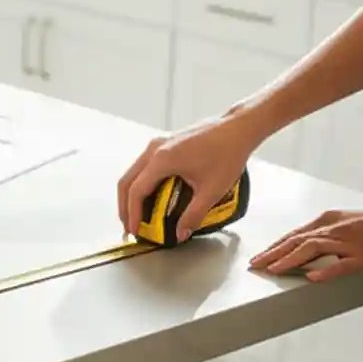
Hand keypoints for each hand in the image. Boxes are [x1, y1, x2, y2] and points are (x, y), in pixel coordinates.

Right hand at [117, 112, 263, 241]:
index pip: (136, 191)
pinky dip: (140, 183)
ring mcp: (158, 144)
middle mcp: (154, 149)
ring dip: (131, 194)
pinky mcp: (164, 143)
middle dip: (125, 206)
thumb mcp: (212, 190)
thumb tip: (180, 233)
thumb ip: (194, 214)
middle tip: (130, 225)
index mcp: (162, 160)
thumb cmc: (227, 153)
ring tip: (136, 213)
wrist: (237, 128)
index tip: (134, 230)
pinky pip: (143, 165)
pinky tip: (150, 195)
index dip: (133, 214)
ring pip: (133, 172)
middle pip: (126, 181)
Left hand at [250, 204, 362, 280]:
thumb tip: (310, 243)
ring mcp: (350, 241)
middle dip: (273, 254)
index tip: (260, 256)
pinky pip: (343, 264)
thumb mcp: (350, 222)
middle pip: (297, 240)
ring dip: (289, 260)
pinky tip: (312, 278)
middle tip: (255, 265)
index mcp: (330, 220)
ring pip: (313, 249)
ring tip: (272, 270)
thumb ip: (329, 233)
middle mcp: (335, 228)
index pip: (295, 234)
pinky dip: (326, 271)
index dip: (274, 246)